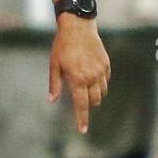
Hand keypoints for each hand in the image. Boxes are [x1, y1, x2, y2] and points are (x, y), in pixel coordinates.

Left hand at [49, 17, 109, 133]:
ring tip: (85, 88)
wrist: (78, 26)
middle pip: (94, 101)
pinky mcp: (106, 64)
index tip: (82, 130)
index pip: (81, 105)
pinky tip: (92, 78)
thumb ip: (54, 84)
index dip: (81, 119)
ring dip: (95, 96)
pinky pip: (106, 80)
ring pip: (102, 92)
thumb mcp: (54, 65)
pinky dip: (100, 84)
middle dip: (88, 105)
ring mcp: (100, 70)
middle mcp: (91, 77)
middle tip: (79, 100)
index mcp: (77, 79)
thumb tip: (52, 100)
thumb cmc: (62, 46)